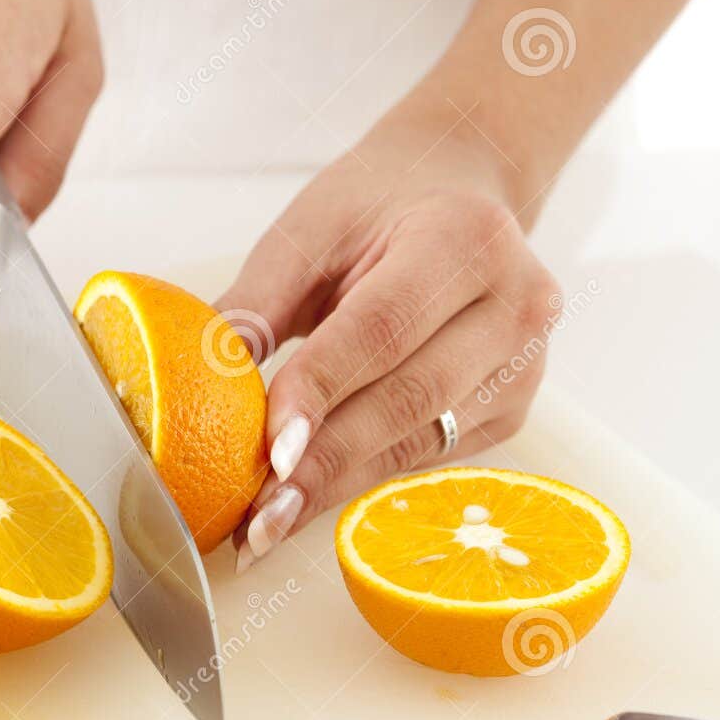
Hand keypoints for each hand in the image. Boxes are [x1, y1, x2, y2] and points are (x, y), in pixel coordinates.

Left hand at [218, 99, 561, 569]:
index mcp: (466, 237)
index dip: (323, 392)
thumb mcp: (308, 233)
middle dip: (325, 464)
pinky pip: (425, 455)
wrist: (460, 192)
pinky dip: (360, 480)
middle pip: (409, 399)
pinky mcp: (511, 408)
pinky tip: (306, 502)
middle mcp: (515, 303)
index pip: (384, 328)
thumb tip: (195, 382)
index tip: (269, 452)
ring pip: (418, 441)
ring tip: (267, 526)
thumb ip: (255, 304)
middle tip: (256, 519)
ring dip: (336, 488)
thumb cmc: (377, 208)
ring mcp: (523, 364)